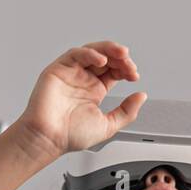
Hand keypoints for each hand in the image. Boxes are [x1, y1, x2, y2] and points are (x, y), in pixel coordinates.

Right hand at [13, 41, 146, 161]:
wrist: (49, 139)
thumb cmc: (71, 135)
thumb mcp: (108, 125)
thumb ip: (126, 111)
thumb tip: (141, 96)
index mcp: (94, 90)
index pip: (113, 71)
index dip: (125, 69)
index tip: (134, 75)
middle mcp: (83, 79)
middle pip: (105, 58)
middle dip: (120, 58)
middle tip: (130, 64)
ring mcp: (71, 73)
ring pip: (91, 52)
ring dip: (108, 50)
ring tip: (122, 54)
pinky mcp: (58, 69)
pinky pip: (75, 54)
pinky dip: (89, 54)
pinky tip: (101, 60)